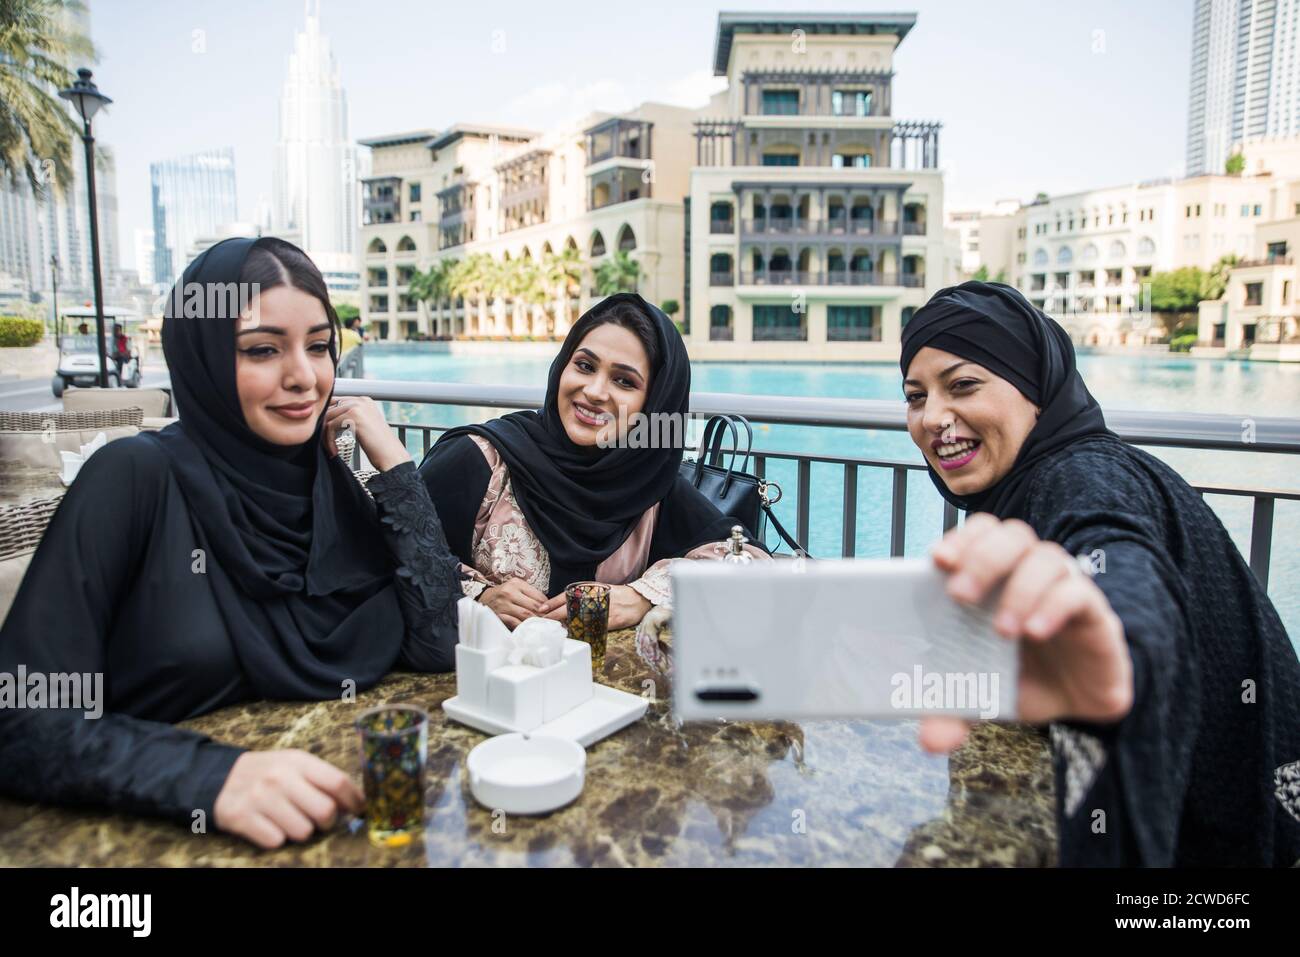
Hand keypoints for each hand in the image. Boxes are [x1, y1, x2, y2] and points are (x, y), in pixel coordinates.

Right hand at [213, 750, 363, 848]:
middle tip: (321, 820)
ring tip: (291, 820)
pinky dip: (277, 838)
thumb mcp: (295, 764)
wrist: (222, 778)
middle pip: (325, 812)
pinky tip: (271, 825)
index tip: (358, 809)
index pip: (338, 782)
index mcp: (298, 761)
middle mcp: (279, 778)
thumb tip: (356, 802)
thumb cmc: (269, 773)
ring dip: (301, 831)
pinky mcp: (241, 818)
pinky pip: (276, 841)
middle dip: (328, 821)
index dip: (354, 800)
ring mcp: (259, 798)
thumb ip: (323, 779)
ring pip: (303, 832)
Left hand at [322, 396, 409, 471]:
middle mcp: (361, 400)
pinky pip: (329, 426)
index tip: (327, 436)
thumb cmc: (379, 447)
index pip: (336, 402)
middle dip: (323, 426)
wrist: (392, 457)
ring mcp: (357, 406)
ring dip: (325, 435)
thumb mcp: (363, 427)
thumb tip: (325, 418)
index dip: (327, 419)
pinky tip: (335, 451)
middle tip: (326, 443)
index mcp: (364, 401)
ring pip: (327, 417)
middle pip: (329, 407)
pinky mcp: (353, 416)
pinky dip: (328, 440)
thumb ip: (349, 419)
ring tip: (331, 449)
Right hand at [479, 578, 549, 628]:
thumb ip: (529, 595)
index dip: (548, 607)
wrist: (482, 599)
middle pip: (534, 606)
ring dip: (536, 622)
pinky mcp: (499, 615)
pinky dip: (524, 627)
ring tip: (542, 626)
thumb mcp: (515, 589)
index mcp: (517, 584)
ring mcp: (503, 604)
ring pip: (526, 615)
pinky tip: (529, 629)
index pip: (539, 596)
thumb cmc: (503, 595)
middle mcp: (509, 592)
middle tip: (551, 622)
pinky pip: (515, 623)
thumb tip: (547, 607)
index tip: (553, 614)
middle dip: (544, 616)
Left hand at [540, 584, 650, 630]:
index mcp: (590, 589)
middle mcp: (594, 597)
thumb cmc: (615, 595)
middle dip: (554, 615)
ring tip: (554, 631)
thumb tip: (564, 607)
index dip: (552, 603)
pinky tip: (575, 635)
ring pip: (579, 618)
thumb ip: (582, 597)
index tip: (541, 610)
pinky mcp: (611, 620)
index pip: (566, 595)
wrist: (638, 599)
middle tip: (543, 622)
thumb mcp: (597, 591)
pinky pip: (593, 627)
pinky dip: (583, 631)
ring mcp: (602, 609)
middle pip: (569, 607)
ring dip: (565, 625)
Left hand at [918, 514, 1133, 754]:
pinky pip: (1079, 593)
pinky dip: (1054, 606)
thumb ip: (951, 711)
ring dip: (1019, 589)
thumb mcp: (978, 697)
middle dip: (982, 559)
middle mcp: (1029, 572)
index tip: (937, 561)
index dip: (961, 539)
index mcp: (996, 577)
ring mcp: (1064, 587)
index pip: (981, 534)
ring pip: (1047, 558)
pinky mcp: (1095, 613)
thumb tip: (928, 741)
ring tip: (1002, 631)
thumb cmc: (1018, 680)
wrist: (1076, 704)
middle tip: (959, 596)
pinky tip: (1036, 632)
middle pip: (1011, 535)